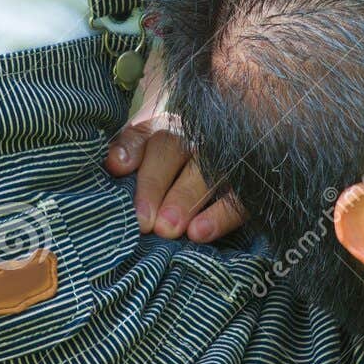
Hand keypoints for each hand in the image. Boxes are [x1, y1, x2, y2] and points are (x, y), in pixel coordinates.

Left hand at [105, 114, 247, 241]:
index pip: (143, 135)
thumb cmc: (168, 186)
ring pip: (205, 170)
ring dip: (185, 199)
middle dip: (154, 184)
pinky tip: (200, 232)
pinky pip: (238, 196)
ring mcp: (224, 156)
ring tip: (168, 229)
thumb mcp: (146, 170)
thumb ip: (129, 160)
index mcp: (162, 131)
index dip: (130, 150)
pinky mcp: (250, 182)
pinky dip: (220, 215)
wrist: (232, 194)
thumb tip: (113, 163)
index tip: (116, 168)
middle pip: (172, 149)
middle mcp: (193, 137)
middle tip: (143, 220)